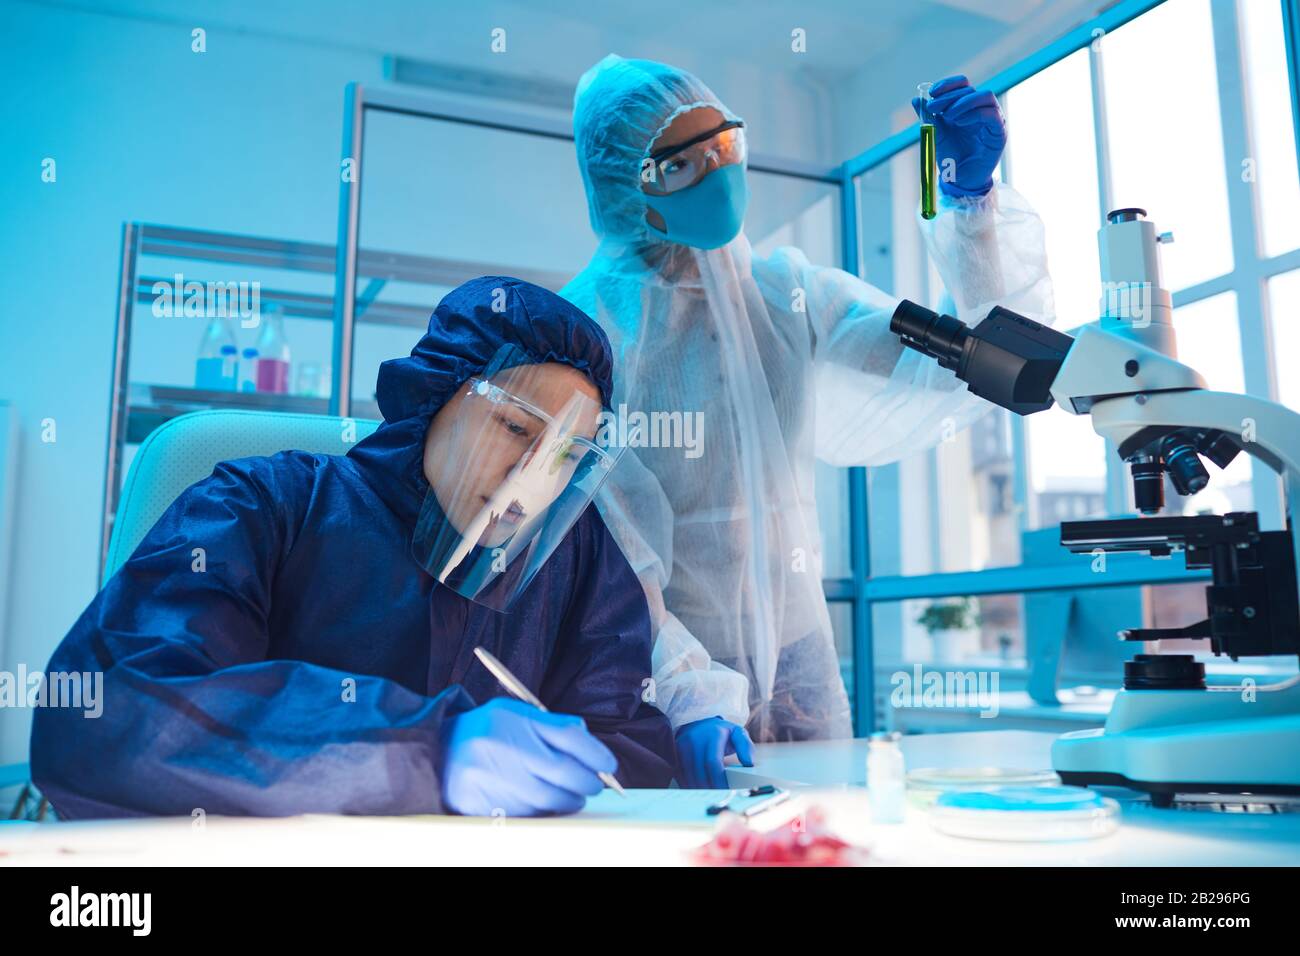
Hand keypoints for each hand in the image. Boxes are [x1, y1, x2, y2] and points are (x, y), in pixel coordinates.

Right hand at [440, 698, 616, 815]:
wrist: (437, 753)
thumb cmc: (484, 731)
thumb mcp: (516, 713)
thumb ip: (553, 724)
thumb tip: (588, 741)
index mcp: (515, 722)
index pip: (570, 738)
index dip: (598, 754)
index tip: (608, 765)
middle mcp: (505, 750)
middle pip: (565, 773)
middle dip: (587, 782)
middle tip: (593, 784)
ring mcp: (494, 780)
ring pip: (550, 800)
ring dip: (568, 800)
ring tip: (570, 795)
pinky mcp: (485, 806)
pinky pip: (528, 815)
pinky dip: (544, 812)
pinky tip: (544, 803)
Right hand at [674, 716, 754, 788]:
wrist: (702, 723)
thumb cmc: (722, 732)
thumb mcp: (738, 734)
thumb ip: (746, 747)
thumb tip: (749, 763)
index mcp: (713, 733)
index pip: (713, 762)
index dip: (718, 780)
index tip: (725, 791)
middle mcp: (695, 738)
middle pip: (700, 771)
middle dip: (709, 788)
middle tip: (717, 798)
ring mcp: (683, 744)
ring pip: (688, 774)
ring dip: (698, 788)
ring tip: (708, 796)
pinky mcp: (675, 750)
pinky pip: (679, 772)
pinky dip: (687, 784)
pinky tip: (696, 789)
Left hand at [911, 74, 1005, 198]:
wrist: (960, 179)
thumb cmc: (951, 156)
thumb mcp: (936, 134)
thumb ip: (929, 117)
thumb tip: (916, 100)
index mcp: (966, 106)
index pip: (962, 84)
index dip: (948, 84)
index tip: (932, 92)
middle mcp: (981, 109)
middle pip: (970, 89)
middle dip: (949, 95)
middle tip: (933, 107)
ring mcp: (993, 119)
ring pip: (985, 96)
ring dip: (963, 102)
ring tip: (948, 116)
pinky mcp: (999, 132)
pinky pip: (992, 114)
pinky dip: (975, 113)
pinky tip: (959, 122)